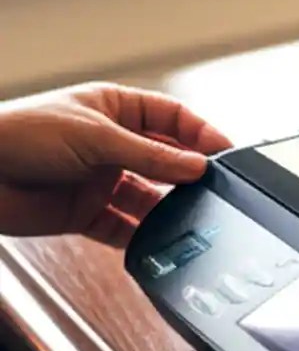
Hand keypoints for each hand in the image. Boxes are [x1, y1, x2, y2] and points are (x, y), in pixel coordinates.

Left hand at [0, 82, 231, 246]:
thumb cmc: (19, 134)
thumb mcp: (96, 137)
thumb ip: (151, 156)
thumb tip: (197, 165)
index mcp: (114, 109)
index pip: (172, 118)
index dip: (200, 133)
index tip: (226, 153)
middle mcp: (110, 144)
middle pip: (165, 160)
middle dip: (189, 174)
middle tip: (214, 188)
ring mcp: (99, 179)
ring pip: (149, 197)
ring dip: (168, 208)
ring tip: (189, 217)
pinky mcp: (85, 213)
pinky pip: (124, 228)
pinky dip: (141, 237)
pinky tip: (156, 240)